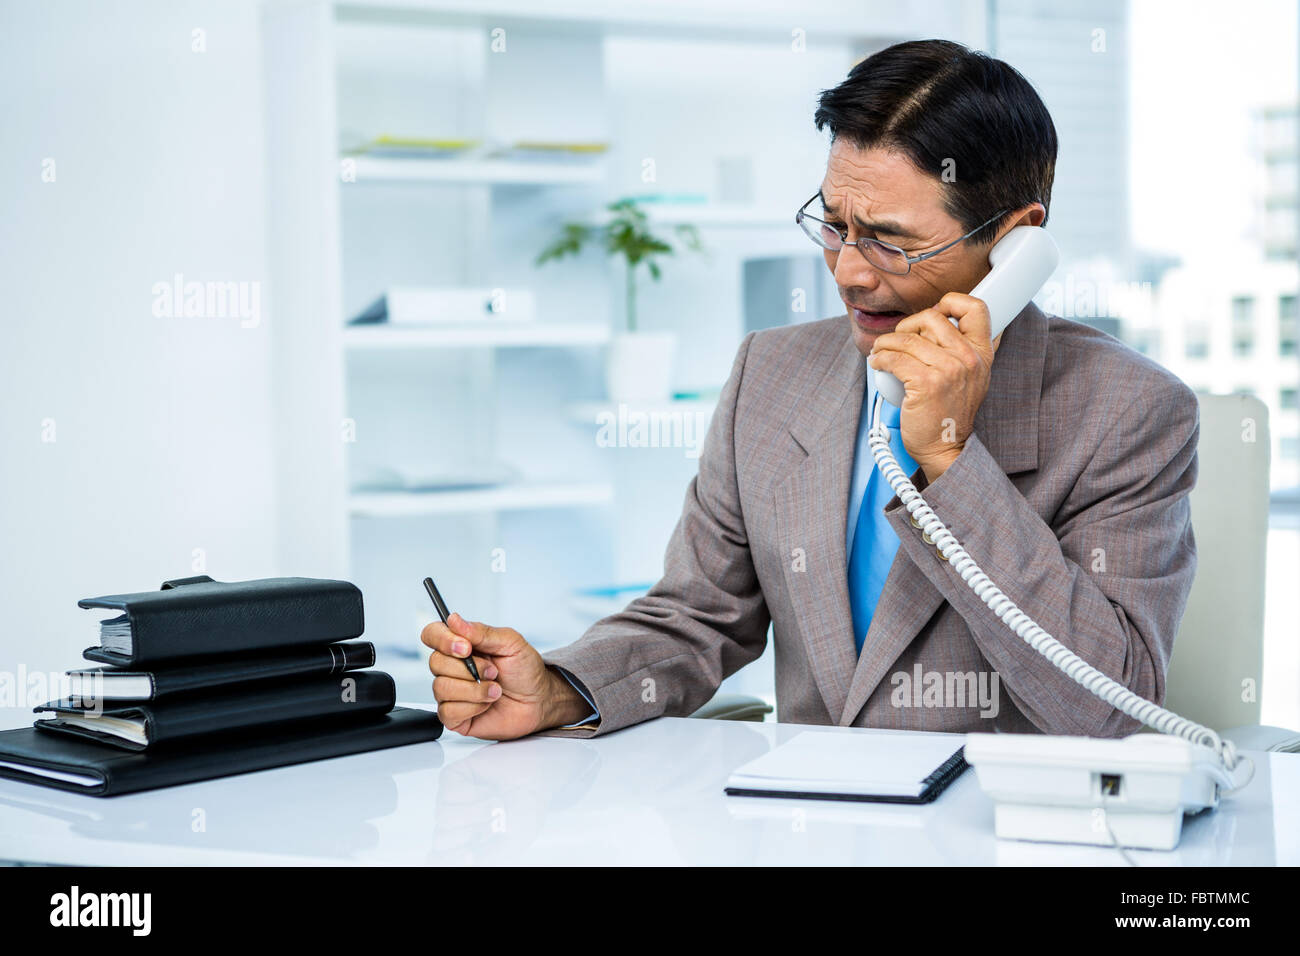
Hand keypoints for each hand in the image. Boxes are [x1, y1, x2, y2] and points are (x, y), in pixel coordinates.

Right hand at [421, 613, 590, 739]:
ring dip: (474, 690)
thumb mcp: (511, 643)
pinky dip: (472, 707)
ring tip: (495, 690)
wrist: (539, 701)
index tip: (465, 648)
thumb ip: (482, 632)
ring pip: (441, 687)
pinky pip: (448, 712)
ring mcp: (452, 692)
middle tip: (494, 672)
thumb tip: (454, 620)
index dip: (443, 640)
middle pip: (436, 662)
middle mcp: (453, 667)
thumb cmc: (525, 671)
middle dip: (470, 669)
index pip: (433, 634)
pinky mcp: (455, 716)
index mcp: (463, 645)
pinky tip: (486, 705)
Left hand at [866, 291, 1001, 481]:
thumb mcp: (971, 377)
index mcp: (982, 353)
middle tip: (897, 340)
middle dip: (907, 325)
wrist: (945, 446)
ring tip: (880, 353)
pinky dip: (880, 358)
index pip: (975, 308)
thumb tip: (940, 320)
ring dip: (885, 343)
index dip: (950, 302)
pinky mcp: (926, 383)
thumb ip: (963, 349)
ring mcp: (949, 370)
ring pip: (907, 338)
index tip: (933, 312)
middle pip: (932, 317)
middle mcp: (969, 358)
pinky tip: (879, 364)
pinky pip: (894, 358)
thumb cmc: (950, 413)